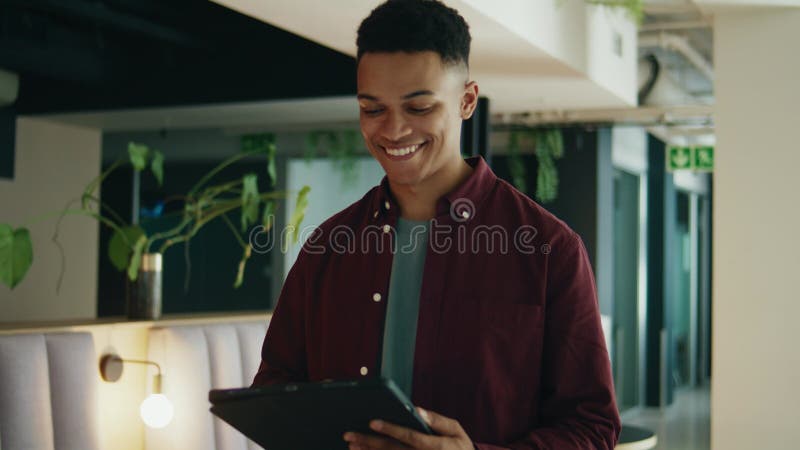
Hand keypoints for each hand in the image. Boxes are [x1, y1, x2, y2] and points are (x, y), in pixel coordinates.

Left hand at [343, 407, 473, 449]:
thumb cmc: (458, 447)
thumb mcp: (456, 431)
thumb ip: (438, 421)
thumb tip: (417, 410)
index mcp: (436, 446)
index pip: (410, 437)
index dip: (391, 429)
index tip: (373, 422)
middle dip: (370, 442)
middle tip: (350, 435)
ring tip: (352, 446)